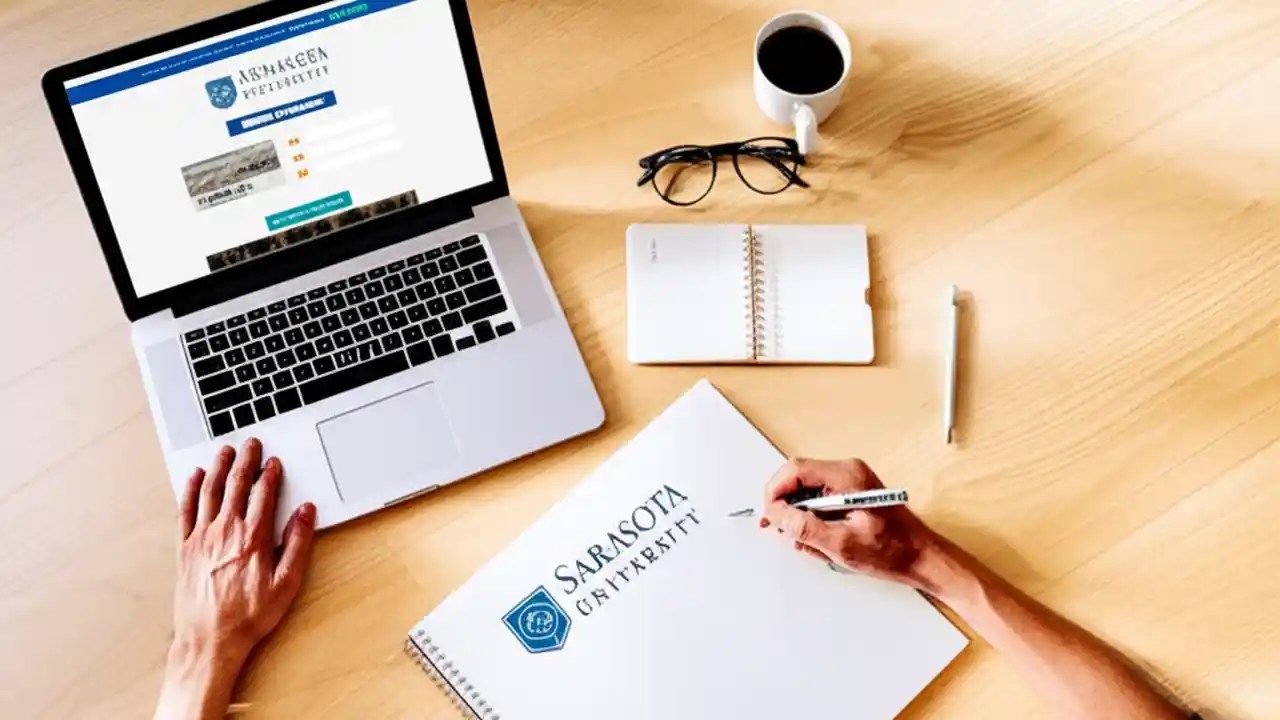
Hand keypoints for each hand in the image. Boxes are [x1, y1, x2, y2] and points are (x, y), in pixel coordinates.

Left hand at [155, 439, 315, 719]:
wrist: (209, 639)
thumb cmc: (249, 616)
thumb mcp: (286, 583)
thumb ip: (297, 543)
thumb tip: (305, 513)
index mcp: (253, 538)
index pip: (264, 495)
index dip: (270, 475)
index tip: (274, 462)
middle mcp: (226, 531)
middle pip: (236, 485)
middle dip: (245, 461)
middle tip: (250, 444)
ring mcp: (202, 538)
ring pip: (210, 491)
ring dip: (219, 467)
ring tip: (224, 451)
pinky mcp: (185, 548)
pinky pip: (186, 510)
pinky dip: (190, 490)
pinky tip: (195, 477)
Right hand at [762, 458, 941, 591]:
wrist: (921, 558)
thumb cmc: (893, 551)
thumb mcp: (841, 545)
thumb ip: (804, 528)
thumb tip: (776, 515)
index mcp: (847, 476)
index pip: (794, 470)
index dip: (775, 493)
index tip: (772, 517)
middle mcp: (849, 472)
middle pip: (798, 479)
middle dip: (788, 509)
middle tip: (787, 534)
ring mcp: (851, 481)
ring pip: (807, 492)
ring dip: (802, 519)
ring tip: (816, 545)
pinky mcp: (852, 493)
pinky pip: (820, 501)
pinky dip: (814, 521)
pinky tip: (825, 541)